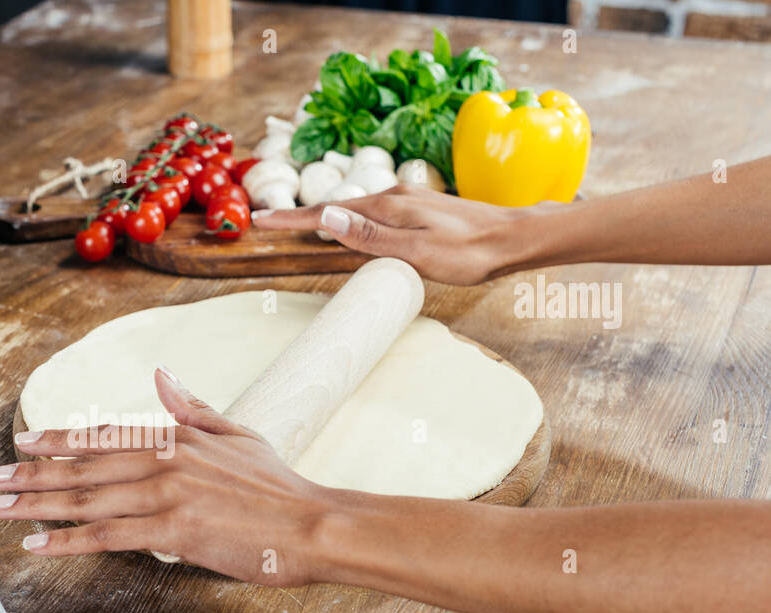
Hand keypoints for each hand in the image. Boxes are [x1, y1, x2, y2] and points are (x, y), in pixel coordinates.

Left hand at [0, 368, 339, 585]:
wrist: (314, 525)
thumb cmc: (280, 487)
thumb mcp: (238, 434)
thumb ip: (193, 408)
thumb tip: (163, 375)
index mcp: (177, 436)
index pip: (104, 434)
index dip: (59, 439)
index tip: (24, 442)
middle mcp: (165, 460)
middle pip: (84, 466)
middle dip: (32, 473)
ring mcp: (167, 495)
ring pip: (87, 498)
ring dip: (38, 504)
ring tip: (3, 508)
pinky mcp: (173, 531)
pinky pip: (108, 536)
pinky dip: (68, 539)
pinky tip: (38, 543)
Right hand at [252, 183, 540, 284]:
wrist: (513, 240)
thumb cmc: (468, 253)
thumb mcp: (415, 252)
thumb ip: (369, 236)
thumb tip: (326, 217)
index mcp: (388, 206)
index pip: (327, 214)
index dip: (292, 219)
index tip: (261, 219)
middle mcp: (395, 197)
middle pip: (338, 209)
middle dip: (303, 217)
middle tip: (271, 222)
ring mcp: (409, 202)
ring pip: (358, 212)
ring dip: (328, 219)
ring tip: (302, 227)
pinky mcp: (421, 211)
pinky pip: (376, 216)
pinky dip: (354, 223)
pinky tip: (355, 231)